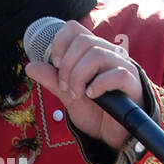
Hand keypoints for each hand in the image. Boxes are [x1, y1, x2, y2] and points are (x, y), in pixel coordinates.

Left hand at [24, 21, 144, 149]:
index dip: (60, 43)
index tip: (55, 64)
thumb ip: (52, 80)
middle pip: (84, 41)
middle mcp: (109, 54)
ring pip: (97, 54)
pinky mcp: (132, 83)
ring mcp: (122, 66)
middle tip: (65, 88)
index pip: (74, 28)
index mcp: (92, 51)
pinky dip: (98, 84)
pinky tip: (92, 95)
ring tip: (77, 95)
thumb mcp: (68, 95)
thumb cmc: (94, 112)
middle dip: (67, 66)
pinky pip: (116, 74)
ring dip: (79, 76)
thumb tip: (30, 67)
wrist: (112, 135)